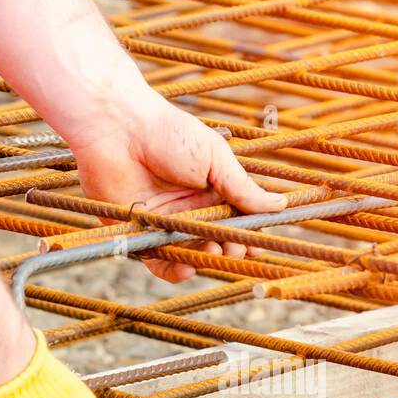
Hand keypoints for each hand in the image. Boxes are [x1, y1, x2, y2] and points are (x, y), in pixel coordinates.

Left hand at [69, 89, 285, 281]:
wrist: (117, 129)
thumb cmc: (167, 134)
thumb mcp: (215, 159)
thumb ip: (243, 188)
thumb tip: (279, 206)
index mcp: (211, 190)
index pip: (236, 221)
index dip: (248, 235)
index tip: (258, 245)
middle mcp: (190, 210)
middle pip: (216, 242)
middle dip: (229, 249)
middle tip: (233, 247)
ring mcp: (165, 223)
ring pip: (190, 254)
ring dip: (205, 259)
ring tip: (213, 253)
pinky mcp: (139, 234)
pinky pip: (159, 261)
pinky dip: (174, 269)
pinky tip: (188, 266)